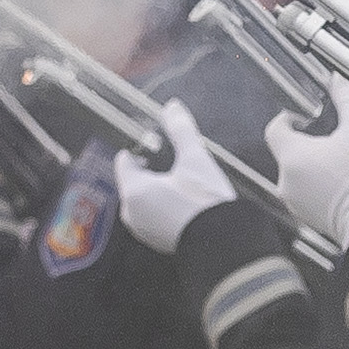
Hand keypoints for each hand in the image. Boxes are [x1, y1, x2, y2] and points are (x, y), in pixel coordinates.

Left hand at [115, 101, 236, 252]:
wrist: (224, 242)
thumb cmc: (207, 203)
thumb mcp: (195, 159)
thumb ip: (180, 129)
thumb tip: (173, 106)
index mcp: (135, 191)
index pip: (124, 163)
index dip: (136, 150)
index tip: (149, 144)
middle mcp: (133, 213)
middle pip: (133, 182)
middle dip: (147, 171)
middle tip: (167, 162)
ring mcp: (143, 230)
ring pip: (143, 201)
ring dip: (155, 189)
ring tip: (177, 182)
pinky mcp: (157, 242)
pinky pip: (153, 217)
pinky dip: (162, 207)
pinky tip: (182, 202)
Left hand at [266, 83, 348, 249]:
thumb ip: (348, 99)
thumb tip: (340, 80)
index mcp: (293, 156)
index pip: (276, 128)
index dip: (289, 117)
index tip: (304, 116)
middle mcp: (287, 182)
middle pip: (294, 151)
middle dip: (319, 140)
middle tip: (344, 137)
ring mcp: (296, 203)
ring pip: (305, 172)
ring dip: (325, 162)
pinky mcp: (310, 218)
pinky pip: (312, 192)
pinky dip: (326, 183)